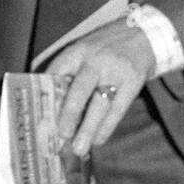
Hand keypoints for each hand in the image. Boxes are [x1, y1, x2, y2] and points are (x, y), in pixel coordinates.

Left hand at [46, 19, 154, 156]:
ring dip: (89, 128)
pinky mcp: (133, 82)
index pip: (57, 71)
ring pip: (100, 104)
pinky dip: (107, 127)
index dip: (46, 92)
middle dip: (70, 113)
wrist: (144, 35)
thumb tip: (50, 104)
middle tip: (62, 134)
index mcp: (78, 51)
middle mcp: (95, 60)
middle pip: (80, 89)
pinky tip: (98, 140)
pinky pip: (118, 109)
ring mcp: (116, 71)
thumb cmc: (106, 48)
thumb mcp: (84, 50)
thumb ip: (68, 71)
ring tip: (79, 147)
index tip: (39, 114)